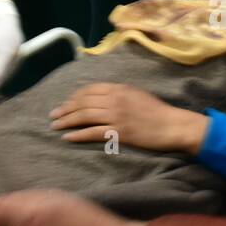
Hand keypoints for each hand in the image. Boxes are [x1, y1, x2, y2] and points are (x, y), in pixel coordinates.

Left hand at [50, 83, 207, 154]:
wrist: (172, 125)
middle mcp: (115, 99)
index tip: (65, 104)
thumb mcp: (137, 94)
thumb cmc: (157, 111)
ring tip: (56, 126)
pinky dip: (78, 134)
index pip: (89, 90)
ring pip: (84, 116)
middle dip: (65, 109)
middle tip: (53, 116)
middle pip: (83, 102)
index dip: (74, 97)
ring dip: (67, 121)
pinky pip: (93, 132)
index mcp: (119, 88)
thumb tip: (101, 98)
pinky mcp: (119, 132)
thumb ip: (118, 94)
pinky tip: (68, 137)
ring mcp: (116, 115)